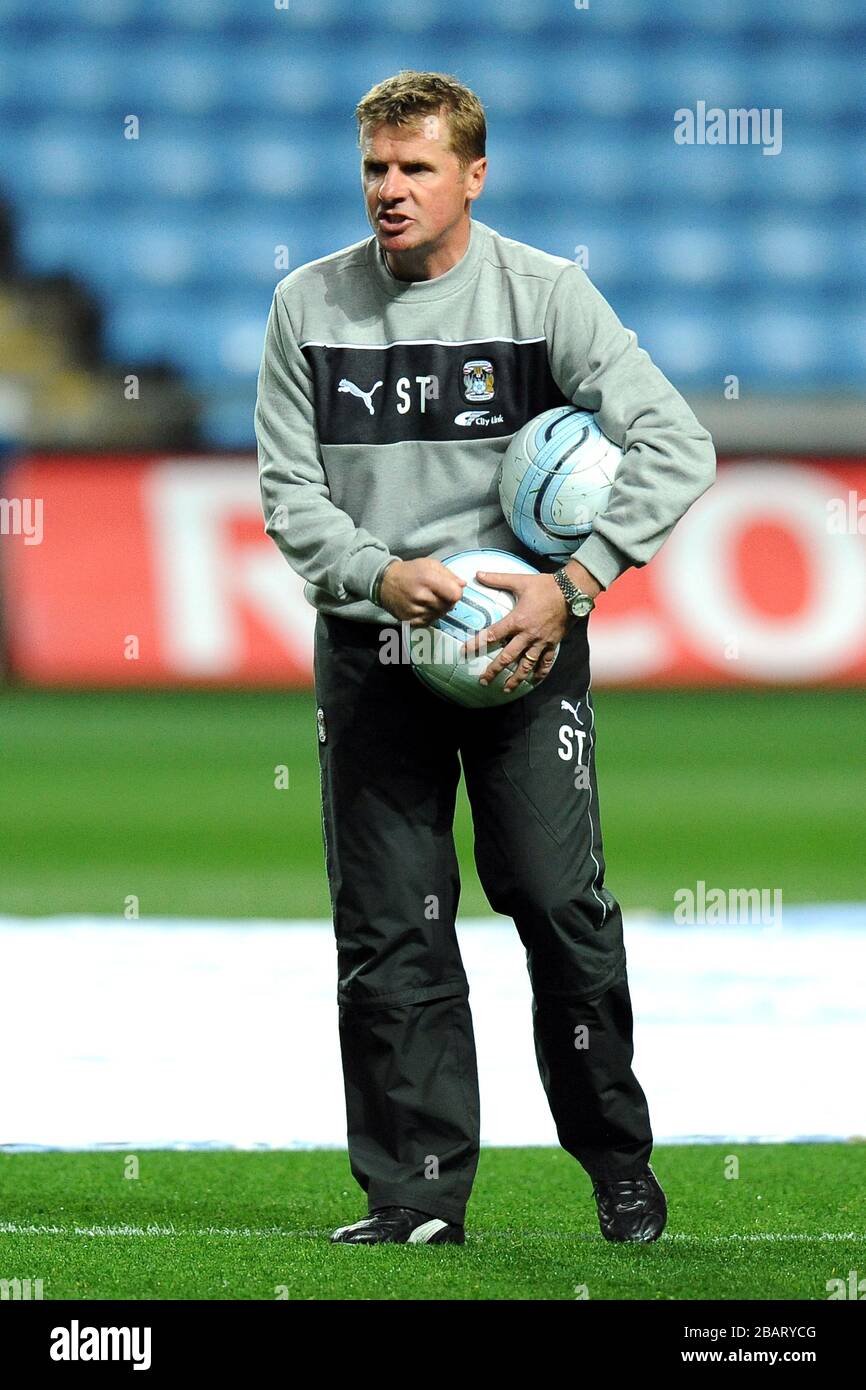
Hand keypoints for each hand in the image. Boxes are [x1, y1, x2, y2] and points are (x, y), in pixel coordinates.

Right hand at [378, 557, 465, 625]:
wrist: (385, 582)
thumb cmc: (410, 571)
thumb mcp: (430, 564)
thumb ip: (449, 574)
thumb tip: (463, 585)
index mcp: (428, 579)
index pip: (455, 595)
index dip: (456, 592)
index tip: (451, 589)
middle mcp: (421, 597)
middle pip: (449, 606)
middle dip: (448, 600)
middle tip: (439, 594)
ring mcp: (415, 611)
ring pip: (440, 615)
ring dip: (440, 609)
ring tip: (430, 599)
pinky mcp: (410, 621)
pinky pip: (430, 622)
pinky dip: (430, 616)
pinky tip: (424, 607)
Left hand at [459, 560, 601, 691]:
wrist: (572, 591)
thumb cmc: (545, 586)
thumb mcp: (520, 581)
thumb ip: (497, 579)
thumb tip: (477, 573)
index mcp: (517, 620)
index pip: (492, 635)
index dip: (477, 644)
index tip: (465, 652)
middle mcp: (527, 635)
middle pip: (507, 657)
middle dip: (494, 671)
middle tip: (483, 681)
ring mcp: (541, 642)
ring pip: (526, 666)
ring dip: (515, 679)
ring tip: (506, 689)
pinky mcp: (553, 644)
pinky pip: (546, 663)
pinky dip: (540, 674)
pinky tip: (533, 682)